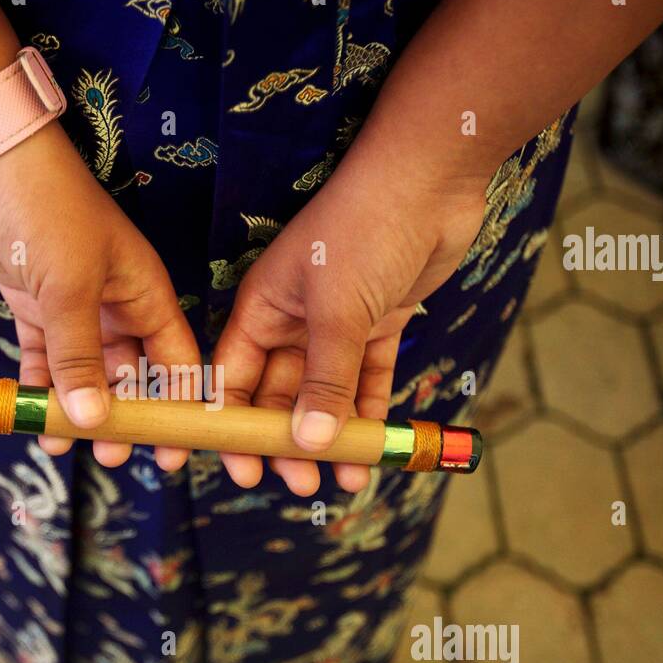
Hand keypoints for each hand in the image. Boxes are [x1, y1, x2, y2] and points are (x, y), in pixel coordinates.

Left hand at [0, 121, 198, 470]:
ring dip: (77, 409)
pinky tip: (35, 422)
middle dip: (123, 416)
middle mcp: (117, 304)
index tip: (174, 452)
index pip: (177, 360)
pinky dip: (40, 390)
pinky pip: (44, 360)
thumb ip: (79, 357)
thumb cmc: (47, 209)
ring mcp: (75, 307)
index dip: (180, 407)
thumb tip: (94, 421)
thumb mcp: (70, 287)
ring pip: (84, 373)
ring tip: (67, 447)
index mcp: (146, 293)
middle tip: (112, 456)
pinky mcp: (34, 306)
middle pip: (130, 375)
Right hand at [212, 144, 486, 495]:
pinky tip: (373, 450)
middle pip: (279, 394)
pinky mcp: (380, 322)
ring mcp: (337, 322)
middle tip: (299, 484)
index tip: (241, 469)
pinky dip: (370, 414)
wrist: (431, 178)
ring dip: (332, 437)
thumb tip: (306, 444)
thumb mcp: (336, 312)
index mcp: (261, 308)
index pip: (232, 378)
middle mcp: (292, 319)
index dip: (231, 425)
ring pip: (326, 394)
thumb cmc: (364, 229)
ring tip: (341, 480)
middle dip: (287, 441)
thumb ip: (323, 381)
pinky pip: (368, 379)